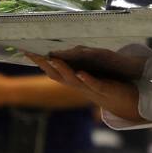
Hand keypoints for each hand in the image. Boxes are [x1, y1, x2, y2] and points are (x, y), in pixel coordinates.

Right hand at [23, 49, 143, 122]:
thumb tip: (60, 56)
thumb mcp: (87, 76)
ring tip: (53, 59)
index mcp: (73, 80)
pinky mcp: (104, 89)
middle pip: (58, 75)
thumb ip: (74, 68)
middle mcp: (78, 85)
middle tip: (32, 54)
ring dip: (63, 70)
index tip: (26, 51)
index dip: (39, 62)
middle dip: (44, 65)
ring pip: (73, 80)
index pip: (52, 70)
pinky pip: (94, 84)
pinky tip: (82, 73)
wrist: (125, 101)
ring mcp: (90, 88)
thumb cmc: (104, 86)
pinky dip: (87, 79)